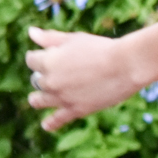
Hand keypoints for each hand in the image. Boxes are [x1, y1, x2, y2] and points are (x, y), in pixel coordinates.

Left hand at [25, 27, 139, 131]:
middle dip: (43, 75)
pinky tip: (46, 125)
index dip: (39, 56)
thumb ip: (50, 37)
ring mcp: (62, 98)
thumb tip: (31, 32)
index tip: (48, 55)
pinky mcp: (76, 110)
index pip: (31, 60)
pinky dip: (51, 123)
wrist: (126, 66)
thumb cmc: (101, 48)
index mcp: (48, 61)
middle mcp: (50, 81)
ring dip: (38, 98)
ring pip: (39, 100)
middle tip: (57, 72)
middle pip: (36, 80)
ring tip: (37, 99)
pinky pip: (58, 120)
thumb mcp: (74, 38)